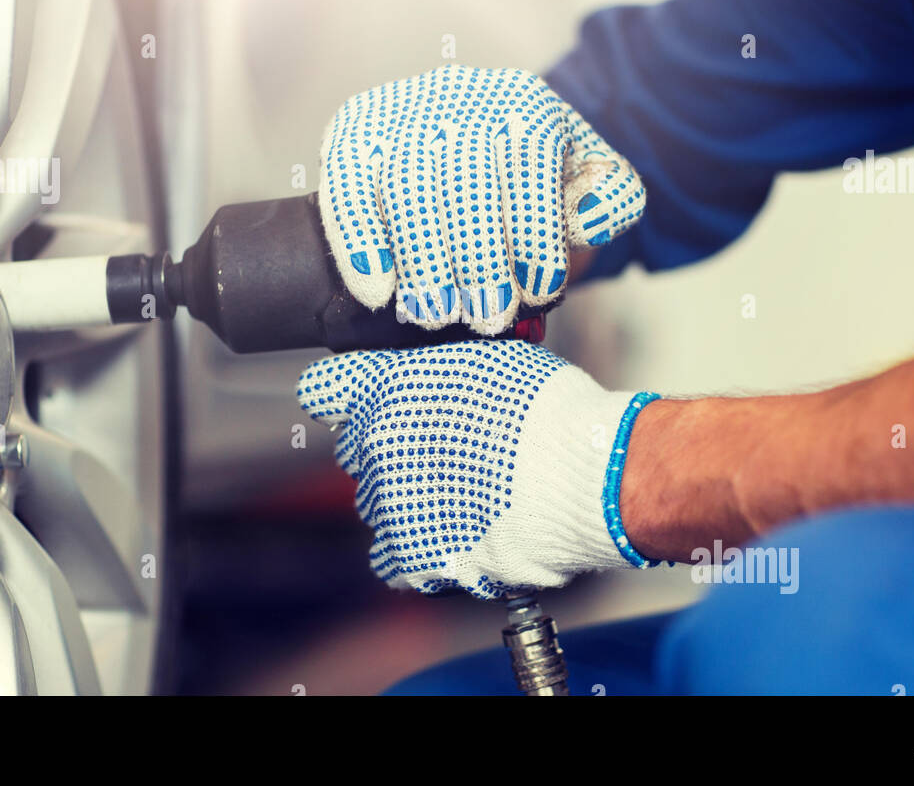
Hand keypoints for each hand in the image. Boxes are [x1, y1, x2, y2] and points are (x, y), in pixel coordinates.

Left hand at [295, 339, 655, 598]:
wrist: (587, 476)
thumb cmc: (551, 410)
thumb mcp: (488, 355)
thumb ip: (437, 364)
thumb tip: (425, 371)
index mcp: (385, 390)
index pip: (326, 389)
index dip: (348, 390)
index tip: (362, 396)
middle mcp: (376, 448)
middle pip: (357, 448)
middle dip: (391, 445)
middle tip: (444, 446)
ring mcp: (393, 506)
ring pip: (375, 502)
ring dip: (404, 497)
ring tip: (461, 492)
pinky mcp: (418, 555)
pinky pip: (391, 559)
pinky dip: (413, 547)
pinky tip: (447, 531)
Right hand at [318, 65, 645, 334]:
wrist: (475, 156)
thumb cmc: (537, 187)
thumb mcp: (586, 186)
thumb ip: (608, 201)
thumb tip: (590, 220)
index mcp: (524, 103)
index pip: (528, 159)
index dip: (533, 231)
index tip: (538, 294)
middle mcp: (458, 97)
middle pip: (462, 177)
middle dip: (476, 257)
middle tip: (486, 318)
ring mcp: (399, 114)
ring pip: (404, 186)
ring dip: (420, 260)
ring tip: (435, 316)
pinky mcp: (351, 136)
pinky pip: (346, 188)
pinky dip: (358, 244)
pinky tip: (377, 294)